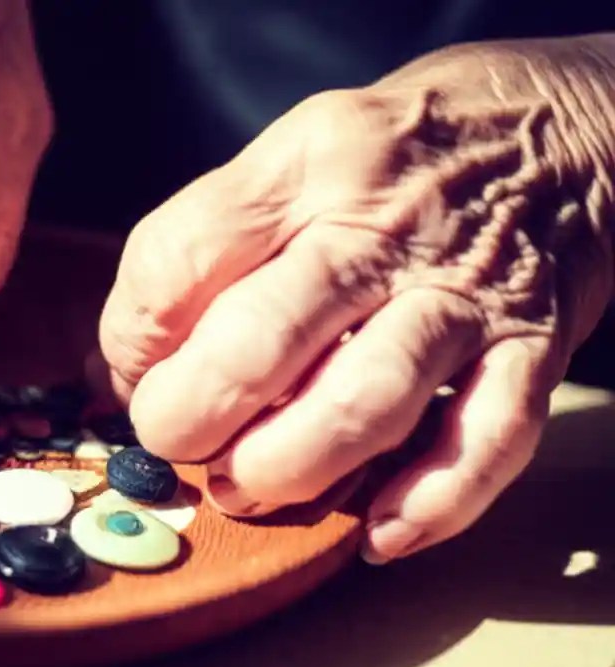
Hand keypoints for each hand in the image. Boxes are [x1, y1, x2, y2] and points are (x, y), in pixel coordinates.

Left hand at [99, 37, 614, 562]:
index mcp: (302, 165)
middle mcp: (379, 226)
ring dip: (285, 466)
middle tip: (174, 439)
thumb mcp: (290, 156)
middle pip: (255, 343)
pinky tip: (375, 533)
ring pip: (361, 403)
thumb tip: (117, 366)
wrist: (558, 125)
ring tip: (243, 486)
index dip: (131, 338)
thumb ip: (206, 247)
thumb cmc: (393, 156)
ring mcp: (461, 291)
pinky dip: (428, 503)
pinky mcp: (532, 346)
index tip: (134, 368)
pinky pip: (484, 441)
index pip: (176, 262)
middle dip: (188, 417)